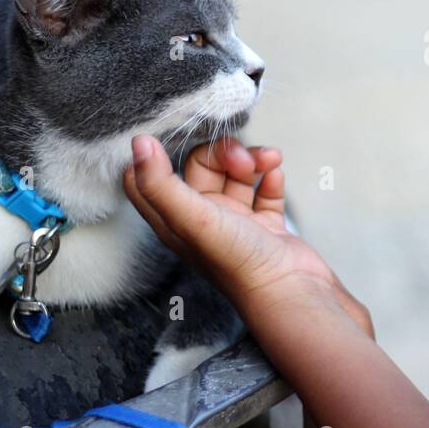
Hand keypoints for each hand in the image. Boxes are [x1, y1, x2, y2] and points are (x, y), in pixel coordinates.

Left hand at [123, 135, 371, 336]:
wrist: (291, 290)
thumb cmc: (239, 263)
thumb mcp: (193, 218)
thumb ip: (160, 181)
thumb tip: (137, 142)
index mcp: (174, 220)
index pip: (150, 179)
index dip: (159, 156)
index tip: (173, 137)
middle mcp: (201, 220)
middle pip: (201, 167)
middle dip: (224, 153)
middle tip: (243, 160)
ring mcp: (235, 223)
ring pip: (235, 175)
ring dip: (253, 159)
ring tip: (270, 160)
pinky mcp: (265, 225)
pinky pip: (264, 189)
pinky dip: (271, 177)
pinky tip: (276, 176)